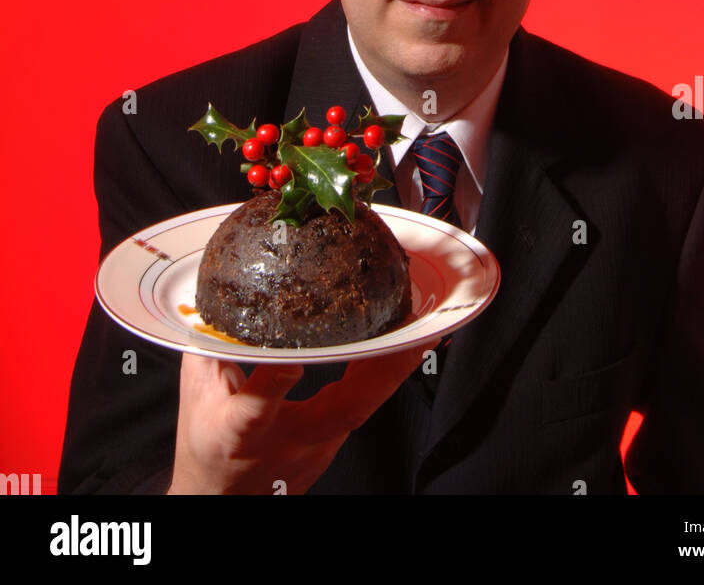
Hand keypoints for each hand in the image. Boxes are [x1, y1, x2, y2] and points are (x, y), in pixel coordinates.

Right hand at [167, 343, 428, 494]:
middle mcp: (285, 442)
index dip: (274, 382)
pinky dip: (384, 373)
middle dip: (379, 370)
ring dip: (395, 367)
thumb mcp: (196, 391)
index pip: (257, 407)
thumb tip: (222, 290)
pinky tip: (404, 345)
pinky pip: (363, 405)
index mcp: (238, 430)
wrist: (220, 498)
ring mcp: (315, 448)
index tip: (290, 360)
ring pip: (362, 408)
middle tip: (411, 332)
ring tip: (423, 328)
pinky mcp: (331, 446)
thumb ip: (210, 344)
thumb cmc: (205, 442)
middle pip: (340, 411)